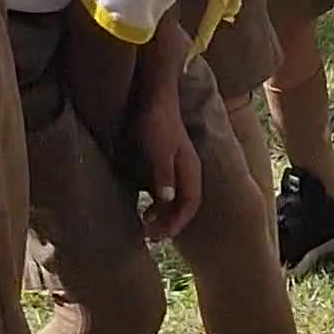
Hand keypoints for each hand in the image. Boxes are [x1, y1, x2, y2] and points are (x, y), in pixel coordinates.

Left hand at [131, 93, 200, 239]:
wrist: (154, 96)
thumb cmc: (157, 121)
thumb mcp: (159, 148)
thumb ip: (163, 173)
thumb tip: (166, 200)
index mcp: (190, 169)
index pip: (189, 204)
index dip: (176, 222)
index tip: (160, 236)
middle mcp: (187, 171)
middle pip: (183, 206)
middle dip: (168, 224)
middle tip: (149, 237)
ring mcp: (176, 167)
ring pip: (174, 200)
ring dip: (162, 216)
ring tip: (145, 227)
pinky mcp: (164, 163)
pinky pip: (165, 191)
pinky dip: (156, 204)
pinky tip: (142, 207)